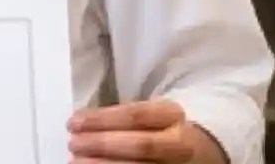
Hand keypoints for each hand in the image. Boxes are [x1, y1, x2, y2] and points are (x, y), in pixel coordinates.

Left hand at [67, 100, 219, 162]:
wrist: (201, 153)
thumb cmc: (161, 130)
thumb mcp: (150, 115)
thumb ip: (120, 119)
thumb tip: (80, 125)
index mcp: (172, 115)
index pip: (136, 115)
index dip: (102, 119)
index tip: (74, 122)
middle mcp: (179, 143)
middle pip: (140, 145)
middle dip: (102, 144)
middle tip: (73, 143)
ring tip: (76, 161)